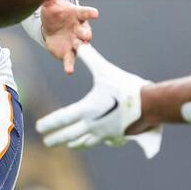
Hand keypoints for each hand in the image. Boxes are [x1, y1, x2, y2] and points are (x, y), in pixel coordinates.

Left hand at [36, 43, 161, 155]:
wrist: (152, 104)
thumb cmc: (127, 87)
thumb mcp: (106, 70)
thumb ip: (91, 58)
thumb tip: (79, 45)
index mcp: (87, 110)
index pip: (62, 119)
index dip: (49, 124)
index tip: (38, 128)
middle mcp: (93, 124)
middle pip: (69, 135)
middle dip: (56, 138)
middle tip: (46, 142)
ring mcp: (104, 132)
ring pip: (83, 141)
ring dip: (72, 142)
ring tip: (66, 144)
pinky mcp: (115, 135)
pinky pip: (98, 141)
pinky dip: (89, 142)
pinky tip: (88, 142)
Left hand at [40, 0, 98, 72]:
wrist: (51, 27)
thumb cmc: (54, 13)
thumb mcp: (50, 3)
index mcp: (77, 15)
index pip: (85, 13)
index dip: (90, 13)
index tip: (96, 13)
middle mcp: (79, 29)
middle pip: (85, 31)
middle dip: (86, 34)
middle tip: (87, 35)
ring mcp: (76, 42)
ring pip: (82, 47)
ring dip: (82, 49)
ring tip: (81, 51)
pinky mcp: (69, 53)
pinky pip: (70, 60)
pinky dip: (70, 65)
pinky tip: (69, 71)